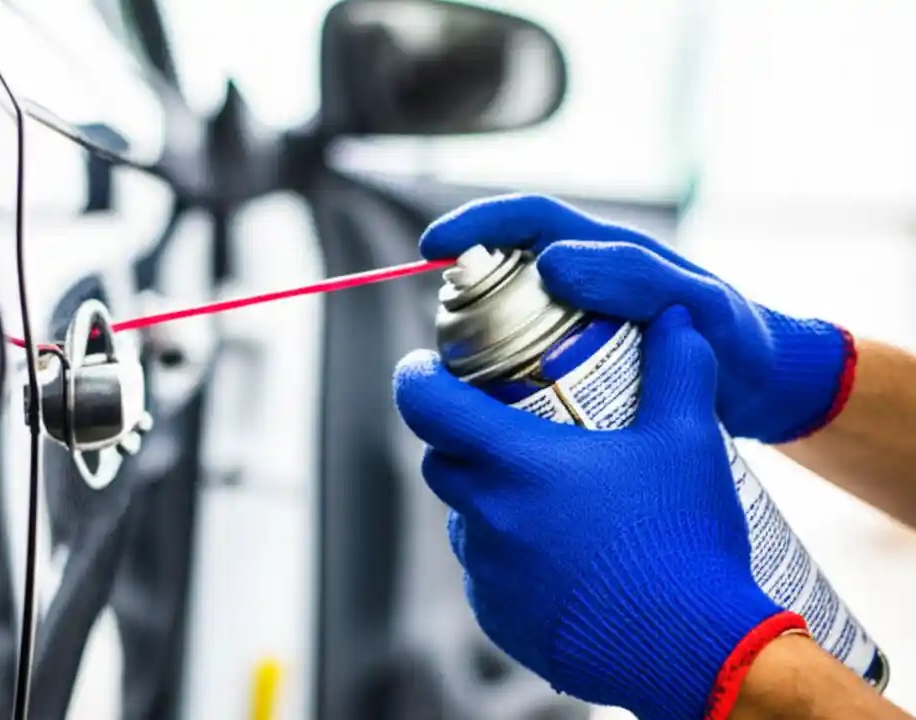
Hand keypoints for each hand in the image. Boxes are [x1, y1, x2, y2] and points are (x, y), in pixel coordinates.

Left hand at [394, 308, 801, 719]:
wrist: (695, 650)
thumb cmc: (685, 542)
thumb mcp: (689, 440)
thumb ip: (678, 368)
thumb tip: (674, 318)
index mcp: (518, 463)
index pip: (426, 404)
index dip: (417, 377)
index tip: (427, 367)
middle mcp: (489, 517)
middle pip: (441, 460)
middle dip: (461, 438)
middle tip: (506, 428)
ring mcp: (489, 572)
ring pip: (463, 518)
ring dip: (487, 499)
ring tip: (546, 496)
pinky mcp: (498, 617)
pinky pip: (484, 571)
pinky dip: (506, 554)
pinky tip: (558, 554)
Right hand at [420, 194, 851, 443]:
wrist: (764, 394)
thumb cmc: (735, 340)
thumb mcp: (692, 303)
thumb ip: (631, 275)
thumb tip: (549, 262)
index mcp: (604, 254)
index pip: (524, 221)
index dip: (473, 226)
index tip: (431, 249)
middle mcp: (583, 284)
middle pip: (503, 277)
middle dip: (466, 302)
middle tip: (449, 342)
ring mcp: (577, 325)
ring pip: (507, 324)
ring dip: (479, 350)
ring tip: (468, 387)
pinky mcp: (576, 368)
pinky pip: (525, 365)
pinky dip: (503, 385)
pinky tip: (497, 415)